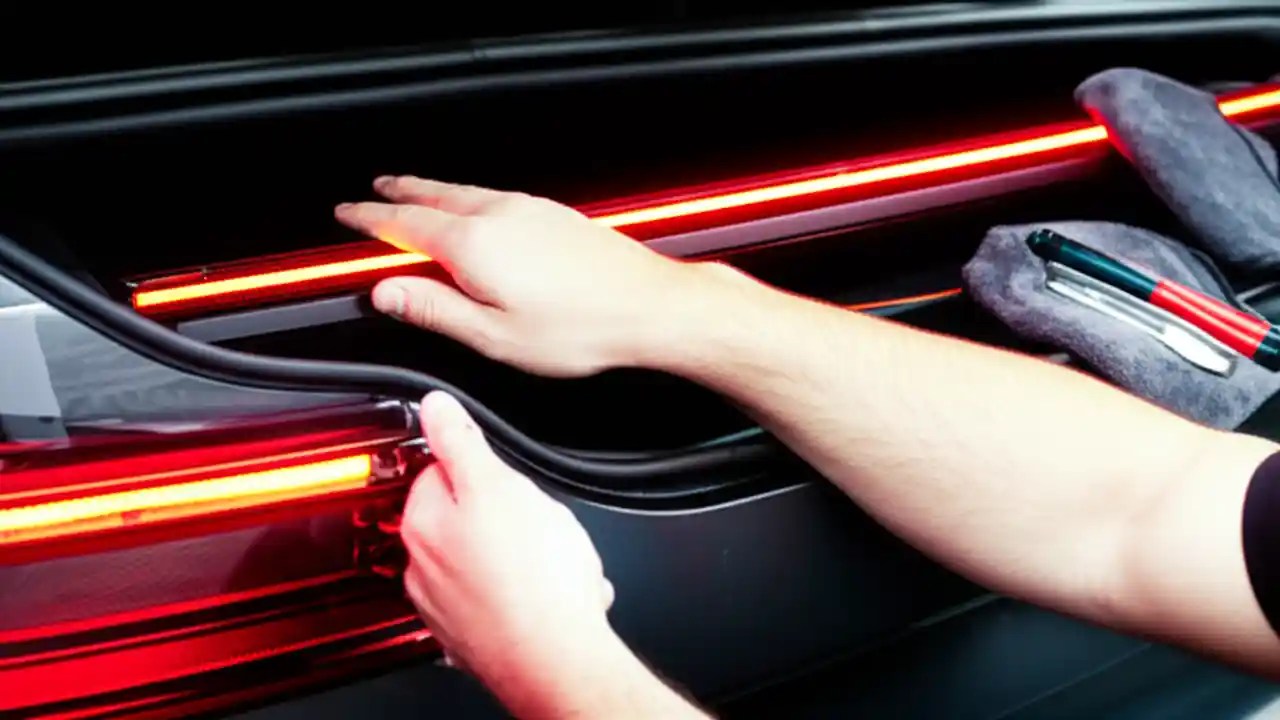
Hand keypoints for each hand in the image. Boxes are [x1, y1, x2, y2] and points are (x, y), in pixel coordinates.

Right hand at [335, 176, 741, 376]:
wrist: (650, 307)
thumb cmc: (582, 328)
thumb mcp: (494, 337)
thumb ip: (436, 311)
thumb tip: (389, 294)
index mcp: (476, 247)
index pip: (405, 224)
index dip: (371, 219)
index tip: (348, 214)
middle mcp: (501, 217)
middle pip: (435, 196)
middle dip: (400, 192)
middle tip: (375, 189)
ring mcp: (532, 211)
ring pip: (467, 193)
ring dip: (434, 191)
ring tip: (415, 192)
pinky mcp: (556, 215)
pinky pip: (497, 198)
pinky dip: (470, 199)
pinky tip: (478, 211)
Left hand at [401, 390, 616, 703]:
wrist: (556, 659)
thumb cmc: (534, 580)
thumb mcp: (499, 485)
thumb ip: (460, 441)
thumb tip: (435, 406)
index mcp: (422, 523)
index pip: (440, 470)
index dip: (482, 469)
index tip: (505, 479)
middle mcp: (422, 567)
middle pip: (466, 515)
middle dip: (506, 514)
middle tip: (536, 522)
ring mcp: (445, 606)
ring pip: (488, 559)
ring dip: (522, 556)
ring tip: (552, 563)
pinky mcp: (472, 636)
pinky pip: (502, 598)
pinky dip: (526, 594)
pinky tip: (550, 594)